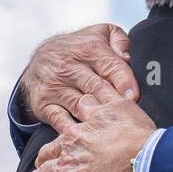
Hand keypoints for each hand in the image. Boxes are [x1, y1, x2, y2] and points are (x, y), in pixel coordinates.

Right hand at [18, 24, 136, 131]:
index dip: (125, 82)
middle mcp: (69, 66)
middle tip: (127, 116)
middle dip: (113, 102)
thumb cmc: (79, 51)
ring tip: (112, 129)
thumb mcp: (101, 35)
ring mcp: (55, 86)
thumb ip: (119, 40)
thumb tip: (127, 57)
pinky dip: (73, 130)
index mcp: (88, 48)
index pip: (111, 66)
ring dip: (96, 118)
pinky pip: (60, 120)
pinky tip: (87, 136)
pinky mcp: (43, 103)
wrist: (38, 60)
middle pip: (97, 88)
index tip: (134, 97)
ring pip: (80, 106)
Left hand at [19, 96, 156, 171]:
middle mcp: (65, 161)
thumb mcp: (117, 106)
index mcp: (75, 138)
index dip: (48, 152)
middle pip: (45, 169)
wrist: (141, 162)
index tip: (42, 156)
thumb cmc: (134, 135)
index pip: (56, 145)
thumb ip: (101, 97)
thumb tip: (90, 90)